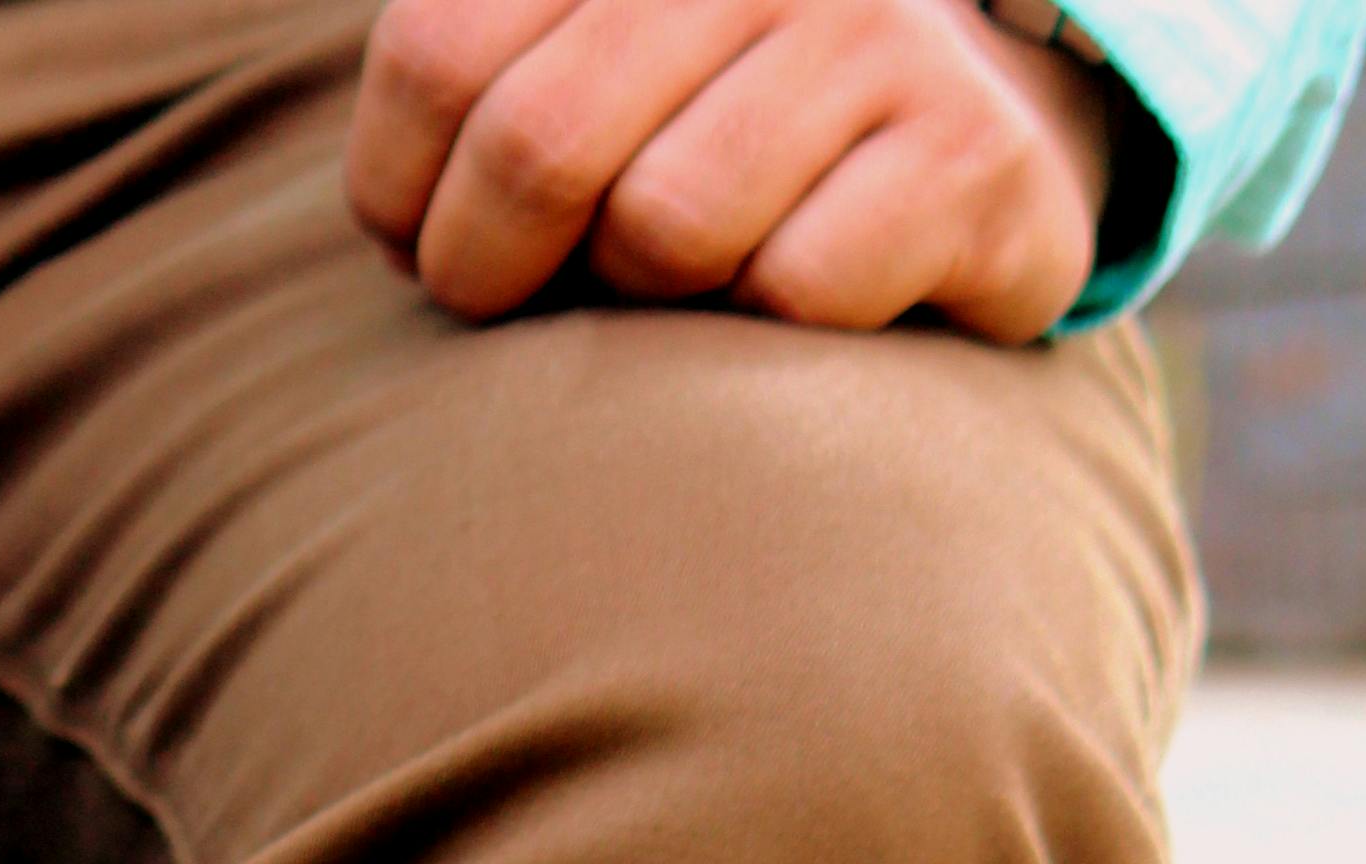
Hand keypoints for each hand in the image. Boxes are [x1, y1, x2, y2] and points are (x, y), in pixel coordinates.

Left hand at [346, 0, 1114, 340]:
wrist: (968, 127)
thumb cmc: (719, 117)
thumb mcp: (589, 58)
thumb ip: (478, 80)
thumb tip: (397, 222)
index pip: (435, 55)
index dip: (400, 192)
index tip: (425, 240)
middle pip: (536, 147)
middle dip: (495, 271)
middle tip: (526, 296)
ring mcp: (874, 33)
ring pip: (664, 227)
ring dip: (644, 296)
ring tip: (678, 273)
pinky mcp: (962, 153)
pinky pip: (792, 287)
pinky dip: (769, 328)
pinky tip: (799, 287)